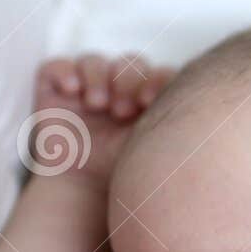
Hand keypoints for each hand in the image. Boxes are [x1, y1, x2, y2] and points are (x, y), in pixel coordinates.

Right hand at [29, 54, 175, 184]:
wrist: (86, 190)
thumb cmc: (124, 170)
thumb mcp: (154, 146)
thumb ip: (170, 125)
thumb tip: (195, 107)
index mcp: (148, 97)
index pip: (158, 73)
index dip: (155, 80)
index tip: (148, 101)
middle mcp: (119, 88)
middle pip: (130, 63)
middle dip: (127, 81)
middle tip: (122, 111)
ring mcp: (87, 87)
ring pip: (95, 61)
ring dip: (98, 76)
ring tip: (97, 104)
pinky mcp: (55, 90)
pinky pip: (57, 66)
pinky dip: (64, 72)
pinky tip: (72, 89)